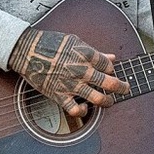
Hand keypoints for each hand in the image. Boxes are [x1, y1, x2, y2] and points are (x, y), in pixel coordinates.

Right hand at [8, 28, 130, 117]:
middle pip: (110, 82)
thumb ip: (95, 51)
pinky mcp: (59, 95)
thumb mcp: (76, 41)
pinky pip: (75, 110)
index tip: (110, 70)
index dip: (111, 68)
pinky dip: (83, 111)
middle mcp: (82, 70)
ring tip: (110, 101)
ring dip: (108, 101)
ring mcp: (71, 84)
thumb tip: (112, 56)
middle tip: (126, 88)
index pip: (108, 65)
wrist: (27, 51)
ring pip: (98, 98)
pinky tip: (85, 108)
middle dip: (122, 87)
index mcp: (86, 54)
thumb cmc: (51, 43)